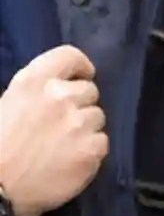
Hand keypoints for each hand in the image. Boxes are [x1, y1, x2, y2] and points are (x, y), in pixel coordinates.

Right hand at [0, 46, 107, 215]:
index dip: (80, 66)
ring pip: (98, 117)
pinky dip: (91, 150)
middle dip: (80, 104)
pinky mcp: (93, 149)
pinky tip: (71, 159)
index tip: (81, 76)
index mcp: (34, 81)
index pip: (70, 55)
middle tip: (63, 123)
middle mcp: (60, 97)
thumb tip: (59, 87)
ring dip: (86, 128)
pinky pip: (102, 142)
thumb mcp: (8, 105)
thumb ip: (37, 93)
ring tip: (64, 144)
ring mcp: (79, 123)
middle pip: (90, 91)